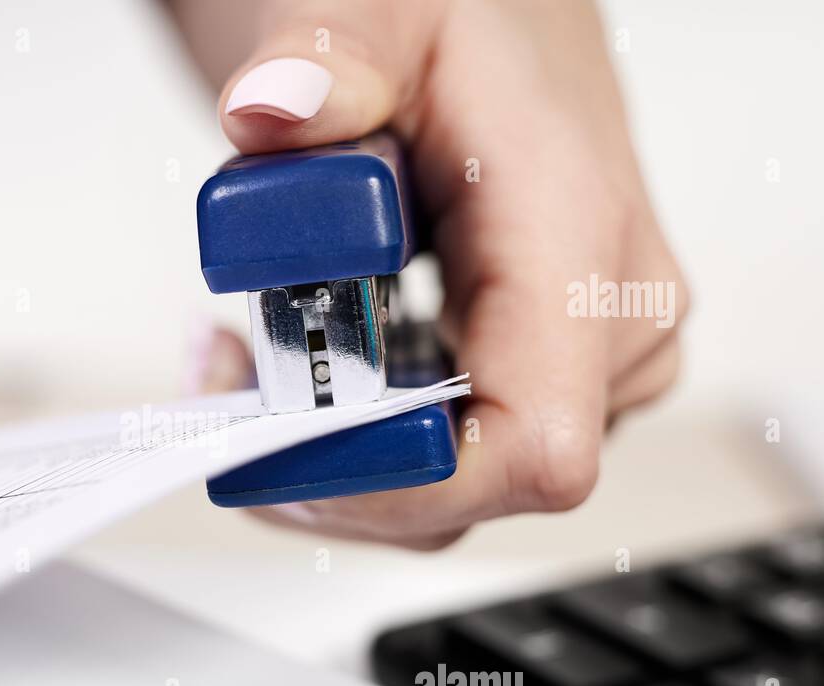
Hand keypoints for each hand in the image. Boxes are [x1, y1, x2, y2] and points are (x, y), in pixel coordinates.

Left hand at [176, 0, 687, 548]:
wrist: (498, 22)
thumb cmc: (463, 16)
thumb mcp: (376, 4)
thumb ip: (328, 56)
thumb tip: (272, 111)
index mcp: (582, 240)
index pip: (533, 444)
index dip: (401, 483)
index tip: (281, 447)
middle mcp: (607, 321)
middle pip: (467, 487)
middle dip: (323, 460)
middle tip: (226, 369)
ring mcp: (580, 360)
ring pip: (445, 490)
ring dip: (324, 451)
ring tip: (242, 354)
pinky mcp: (542, 373)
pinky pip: (445, 461)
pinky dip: (349, 439)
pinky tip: (290, 365)